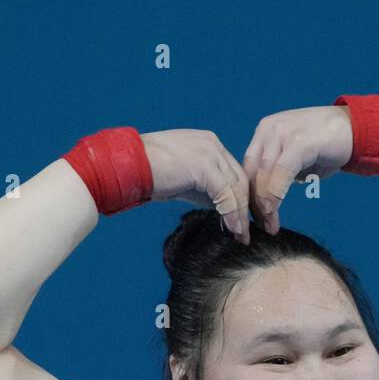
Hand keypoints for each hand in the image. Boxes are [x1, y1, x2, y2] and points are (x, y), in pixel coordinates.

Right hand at [140, 129, 250, 243]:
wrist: (130, 166)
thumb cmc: (152, 174)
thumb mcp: (186, 181)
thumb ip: (207, 190)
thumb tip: (225, 211)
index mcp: (210, 144)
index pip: (235, 172)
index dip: (242, 198)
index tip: (244, 220)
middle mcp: (213, 144)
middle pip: (240, 179)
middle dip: (247, 207)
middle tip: (248, 232)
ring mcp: (209, 152)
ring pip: (236, 187)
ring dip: (241, 214)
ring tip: (242, 235)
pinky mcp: (203, 166)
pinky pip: (225, 193)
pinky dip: (231, 213)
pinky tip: (233, 229)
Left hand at [242, 106, 353, 234]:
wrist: (356, 128)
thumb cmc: (327, 145)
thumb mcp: (296, 157)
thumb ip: (279, 171)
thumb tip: (266, 198)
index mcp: (265, 132)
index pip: (249, 167)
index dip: (248, 194)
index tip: (252, 217)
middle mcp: (269, 129)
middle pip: (253, 171)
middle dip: (254, 203)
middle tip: (260, 226)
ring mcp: (283, 133)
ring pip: (264, 173)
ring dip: (264, 203)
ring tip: (269, 224)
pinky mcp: (299, 142)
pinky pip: (281, 172)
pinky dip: (275, 193)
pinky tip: (273, 210)